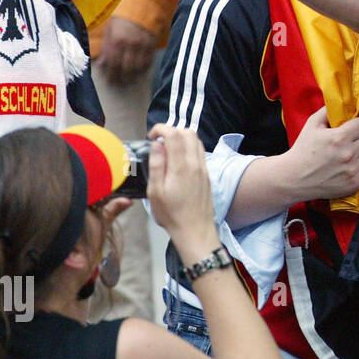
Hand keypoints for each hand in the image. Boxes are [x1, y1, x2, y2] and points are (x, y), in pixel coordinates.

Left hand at [97, 16, 156, 84]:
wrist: (144, 6)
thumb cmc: (123, 18)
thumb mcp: (110, 30)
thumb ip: (106, 47)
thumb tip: (102, 63)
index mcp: (117, 40)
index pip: (113, 63)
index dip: (111, 75)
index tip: (110, 81)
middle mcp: (130, 45)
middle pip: (126, 68)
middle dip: (122, 78)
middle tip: (119, 84)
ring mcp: (142, 46)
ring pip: (138, 67)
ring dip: (133, 76)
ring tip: (129, 80)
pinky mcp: (152, 45)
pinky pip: (148, 62)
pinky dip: (143, 69)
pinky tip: (140, 72)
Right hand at [146, 125, 217, 256]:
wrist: (196, 229)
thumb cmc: (172, 214)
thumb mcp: (155, 192)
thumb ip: (156, 166)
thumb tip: (157, 145)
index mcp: (181, 167)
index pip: (175, 134)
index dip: (161, 129)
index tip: (151, 136)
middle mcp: (195, 164)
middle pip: (188, 132)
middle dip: (172, 130)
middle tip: (159, 141)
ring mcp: (204, 168)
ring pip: (197, 141)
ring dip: (182, 138)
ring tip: (168, 150)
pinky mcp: (207, 174)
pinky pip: (200, 152)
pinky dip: (189, 147)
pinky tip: (178, 159)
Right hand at [285, 106, 358, 200]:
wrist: (294, 178)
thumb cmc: (303, 151)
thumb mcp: (312, 124)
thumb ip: (328, 110)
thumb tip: (341, 102)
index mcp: (339, 138)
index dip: (358, 124)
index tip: (352, 128)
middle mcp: (348, 154)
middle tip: (351, 140)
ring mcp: (352, 170)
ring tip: (350, 153)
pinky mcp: (354, 184)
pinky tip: (352, 165)